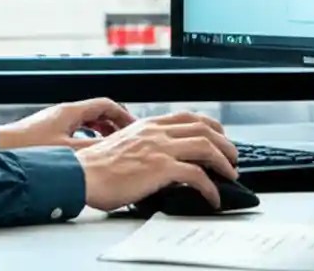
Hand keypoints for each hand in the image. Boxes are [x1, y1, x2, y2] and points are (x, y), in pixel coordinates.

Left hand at [0, 98, 135, 149]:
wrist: (0, 150)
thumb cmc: (29, 148)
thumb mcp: (69, 152)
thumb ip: (94, 150)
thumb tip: (116, 151)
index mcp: (71, 111)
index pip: (106, 104)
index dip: (123, 115)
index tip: (134, 128)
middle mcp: (64, 112)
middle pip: (97, 112)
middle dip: (114, 124)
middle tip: (126, 139)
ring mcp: (55, 121)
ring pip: (86, 122)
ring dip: (101, 132)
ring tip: (111, 147)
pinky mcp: (47, 131)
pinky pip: (75, 130)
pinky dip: (87, 138)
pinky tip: (87, 154)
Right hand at [74, 111, 237, 210]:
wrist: (81, 175)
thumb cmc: (94, 167)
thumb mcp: (122, 145)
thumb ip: (143, 146)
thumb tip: (158, 159)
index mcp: (147, 125)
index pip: (188, 117)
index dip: (210, 125)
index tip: (219, 135)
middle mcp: (157, 132)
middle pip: (204, 128)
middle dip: (225, 142)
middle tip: (233, 157)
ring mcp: (160, 148)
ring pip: (206, 146)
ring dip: (224, 162)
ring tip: (231, 174)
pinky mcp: (161, 168)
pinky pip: (197, 175)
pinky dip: (210, 187)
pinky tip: (213, 197)